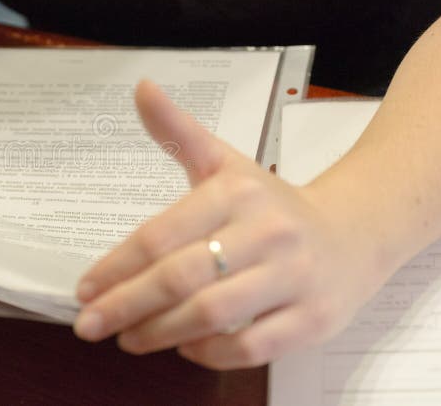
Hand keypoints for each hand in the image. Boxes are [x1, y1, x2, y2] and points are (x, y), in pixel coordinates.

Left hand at [73, 80, 391, 368]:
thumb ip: (178, 131)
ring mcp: (293, 278)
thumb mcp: (225, 162)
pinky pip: (251, 347)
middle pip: (181, 277)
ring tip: (127, 339)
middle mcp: (267, 232)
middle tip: (90, 325)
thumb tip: (140, 88)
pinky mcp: (312, 319)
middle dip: (127, 304)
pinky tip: (183, 347)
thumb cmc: (271, 203)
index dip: (117, 265)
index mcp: (236, 193)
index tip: (86, 288)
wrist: (354, 232)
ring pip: (213, 315)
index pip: (161, 235)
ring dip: (159, 333)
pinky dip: (210, 352)